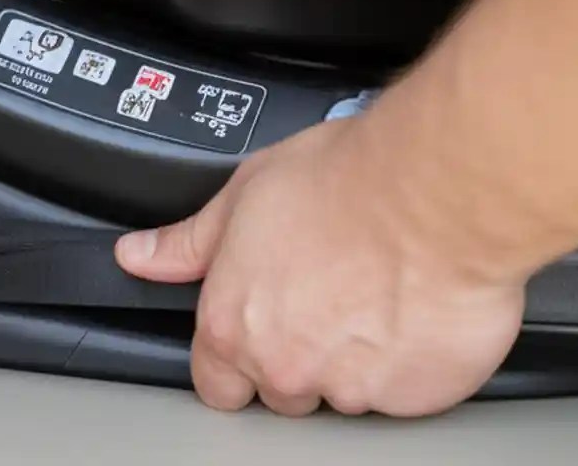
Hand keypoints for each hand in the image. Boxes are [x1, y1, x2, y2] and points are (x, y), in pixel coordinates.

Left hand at [115, 117, 526, 416]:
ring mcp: (350, 388)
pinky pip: (404, 392)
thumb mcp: (246, 193)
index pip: (215, 382)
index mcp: (232, 325)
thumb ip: (189, 242)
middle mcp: (284, 366)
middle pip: (280, 390)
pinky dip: (409, 362)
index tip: (262, 324)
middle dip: (300, 354)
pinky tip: (413, 309)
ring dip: (357, 356)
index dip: (236, 356)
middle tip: (330, 293)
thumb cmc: (347, 182)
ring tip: (377, 292)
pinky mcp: (412, 396)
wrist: (436, 193)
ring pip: (345, 391)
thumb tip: (141, 255)